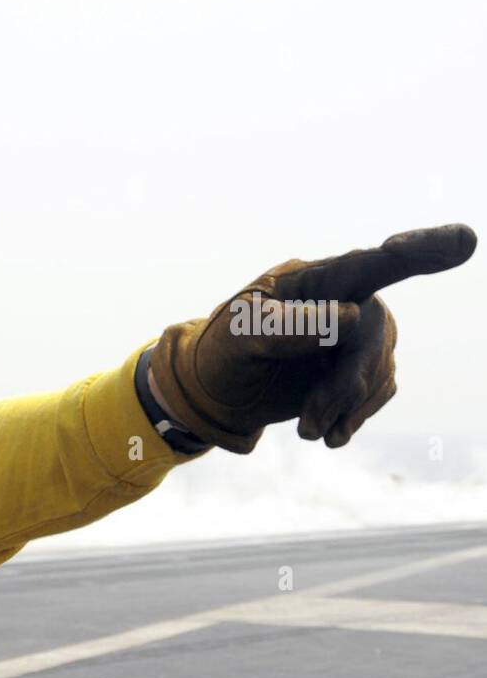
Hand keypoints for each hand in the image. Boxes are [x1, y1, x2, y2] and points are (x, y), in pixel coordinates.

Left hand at [149, 224, 476, 452]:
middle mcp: (346, 300)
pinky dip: (356, 416)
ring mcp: (355, 335)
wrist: (216, 391)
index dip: (418, 252)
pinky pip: (377, 391)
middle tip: (309, 426)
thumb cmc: (222, 351)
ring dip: (348, 407)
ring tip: (308, 434)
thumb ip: (286, 326)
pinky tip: (330, 436)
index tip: (464, 241)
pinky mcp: (356, 369)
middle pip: (375, 335)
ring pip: (380, 369)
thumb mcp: (239, 338)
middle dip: (348, 385)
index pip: (372, 263)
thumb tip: (349, 316)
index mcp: (315, 280)